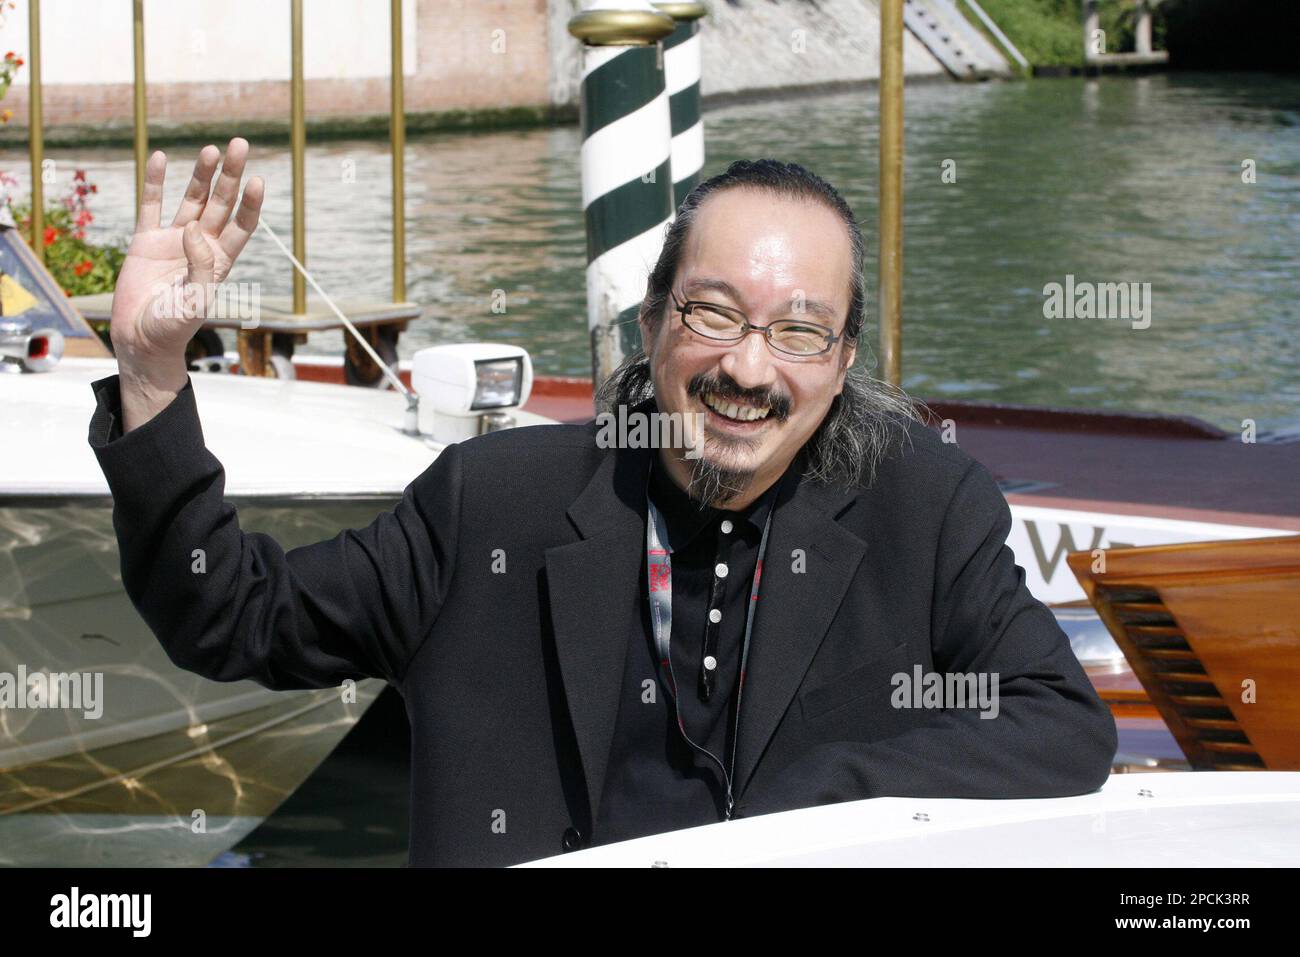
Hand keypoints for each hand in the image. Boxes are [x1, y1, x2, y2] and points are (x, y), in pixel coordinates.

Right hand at [110, 137, 263, 382]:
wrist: (142, 340)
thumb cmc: (175, 328)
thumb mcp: (196, 300)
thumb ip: (200, 266)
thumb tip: (194, 230)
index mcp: (221, 262)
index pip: (242, 225)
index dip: (251, 203)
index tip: (258, 180)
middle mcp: (201, 246)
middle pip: (220, 203)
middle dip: (231, 175)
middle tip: (240, 145)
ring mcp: (173, 240)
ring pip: (191, 199)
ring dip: (201, 175)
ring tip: (211, 149)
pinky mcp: (146, 240)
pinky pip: (151, 205)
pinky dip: (154, 182)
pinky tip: (160, 158)